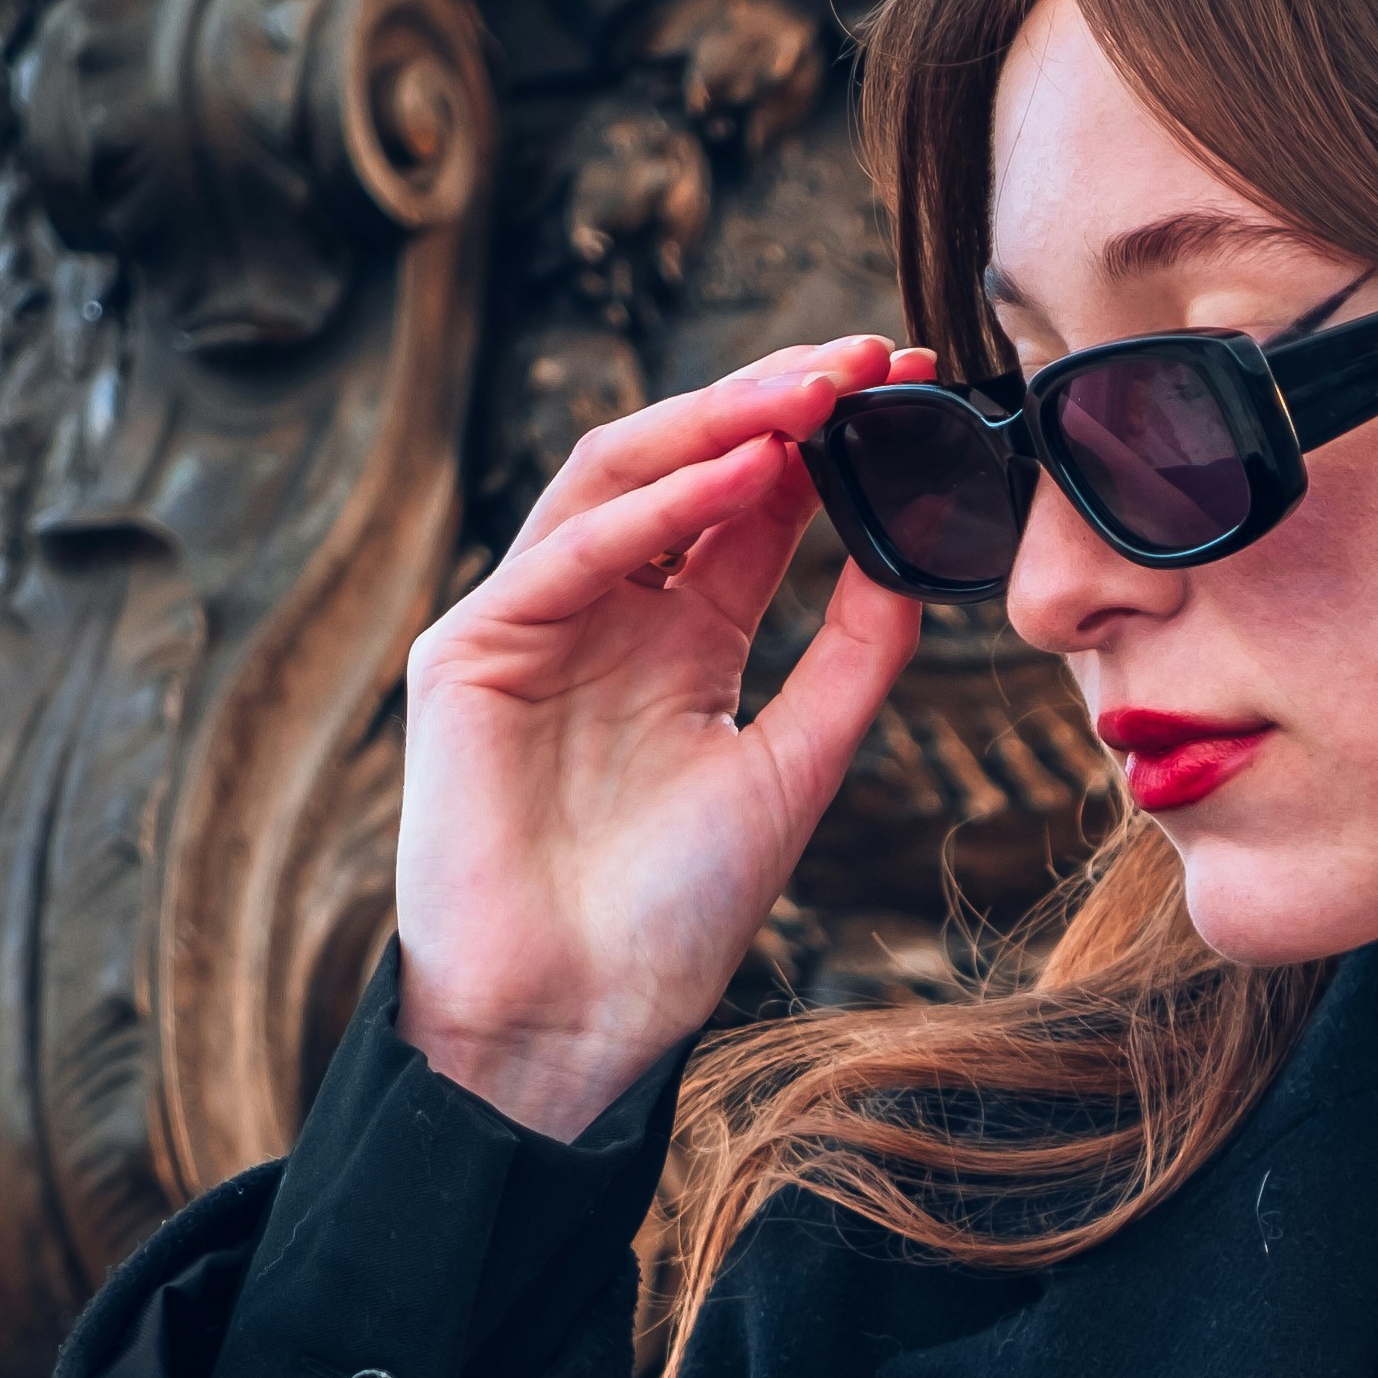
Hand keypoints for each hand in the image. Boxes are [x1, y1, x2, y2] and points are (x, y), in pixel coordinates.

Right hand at [391, 336, 923, 1134]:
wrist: (578, 1020)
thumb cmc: (676, 915)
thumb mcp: (795, 768)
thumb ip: (849, 664)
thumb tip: (910, 556)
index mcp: (680, 639)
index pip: (755, 505)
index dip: (828, 441)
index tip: (910, 386)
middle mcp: (606, 614)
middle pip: (687, 468)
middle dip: (777, 402)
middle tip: (868, 357)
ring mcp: (531, 624)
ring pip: (618, 482)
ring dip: (719, 424)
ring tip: (815, 388)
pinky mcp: (468, 652)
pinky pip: (567, 554)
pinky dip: (656, 508)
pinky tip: (741, 470)